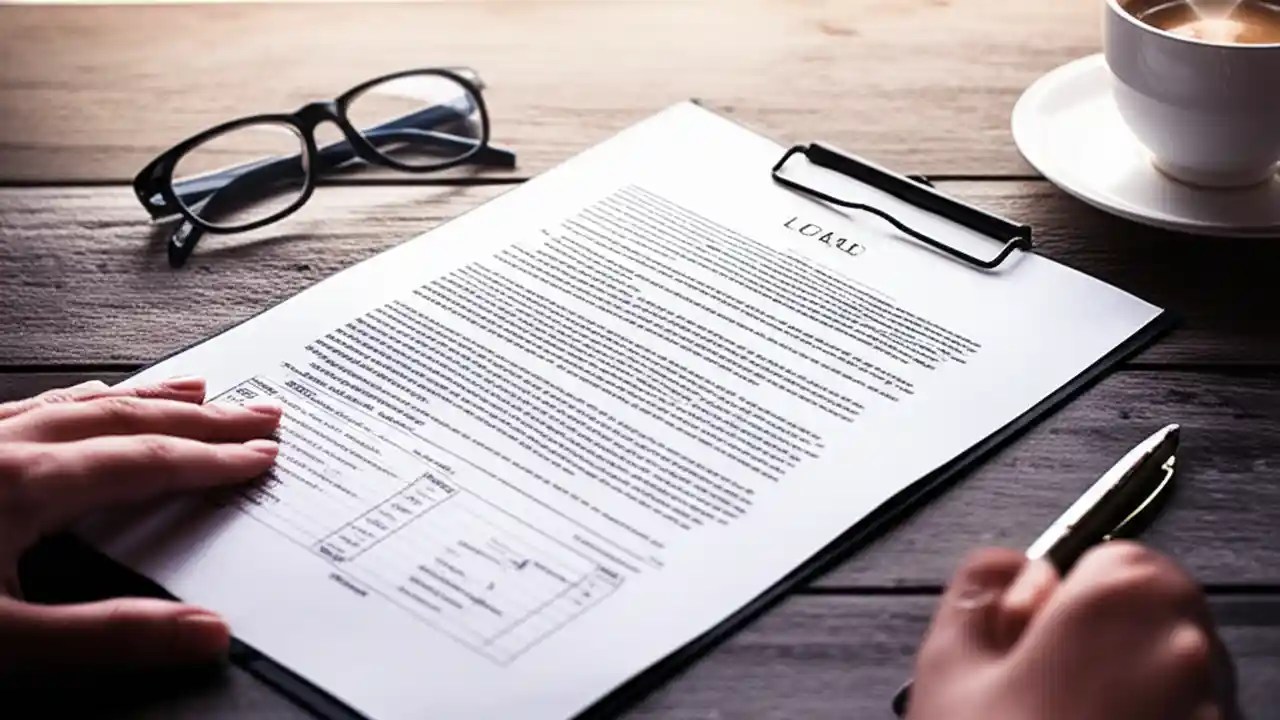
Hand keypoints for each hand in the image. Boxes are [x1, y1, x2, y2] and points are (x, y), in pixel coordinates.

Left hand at [0, 378, 280, 676]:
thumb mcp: (4, 641)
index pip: (146, 463)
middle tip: (259, 414)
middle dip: (202, 419)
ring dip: (147, 398)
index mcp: (23, 484)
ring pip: (78, 403)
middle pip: (124, 418)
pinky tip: (91, 399)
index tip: (262, 455)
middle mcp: (3, 447)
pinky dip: (80, 400)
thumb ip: (106, 635)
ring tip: (199, 389)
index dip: (212, 460)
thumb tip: (207, 630)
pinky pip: (32, 407)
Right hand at [908, 543, 1236, 719]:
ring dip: (1125, 691)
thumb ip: (976, 591)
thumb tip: (1006, 567)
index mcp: (1121, 603)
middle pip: (1150, 613)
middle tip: (1034, 688)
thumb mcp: (947, 668)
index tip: (1031, 631)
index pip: (1114, 553)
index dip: (1063, 593)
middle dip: (1098, 640)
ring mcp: (1213, 714)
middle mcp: (1187, 653)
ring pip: (1170, 675)